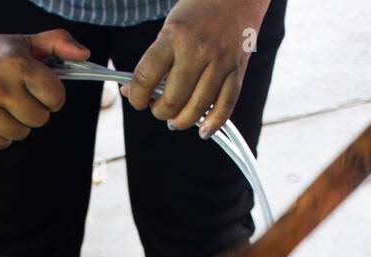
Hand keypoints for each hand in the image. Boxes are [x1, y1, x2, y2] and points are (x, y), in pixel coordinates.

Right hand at [0, 30, 89, 149]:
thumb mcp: (23, 42)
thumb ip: (57, 43)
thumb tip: (85, 54)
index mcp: (17, 65)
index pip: (55, 96)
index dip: (52, 96)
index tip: (42, 91)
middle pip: (40, 120)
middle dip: (33, 110)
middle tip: (17, 96)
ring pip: (20, 134)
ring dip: (15, 123)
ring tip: (0, 105)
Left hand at [125, 0, 269, 137]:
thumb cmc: (198, 11)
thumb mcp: (170, 28)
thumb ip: (155, 60)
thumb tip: (132, 92)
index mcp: (174, 36)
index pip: (146, 78)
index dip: (136, 98)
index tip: (137, 101)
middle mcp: (198, 50)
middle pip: (173, 99)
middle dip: (160, 112)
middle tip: (159, 110)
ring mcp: (221, 62)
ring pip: (198, 108)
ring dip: (182, 121)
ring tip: (176, 120)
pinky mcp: (238, 70)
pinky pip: (225, 106)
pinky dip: (213, 123)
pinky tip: (203, 130)